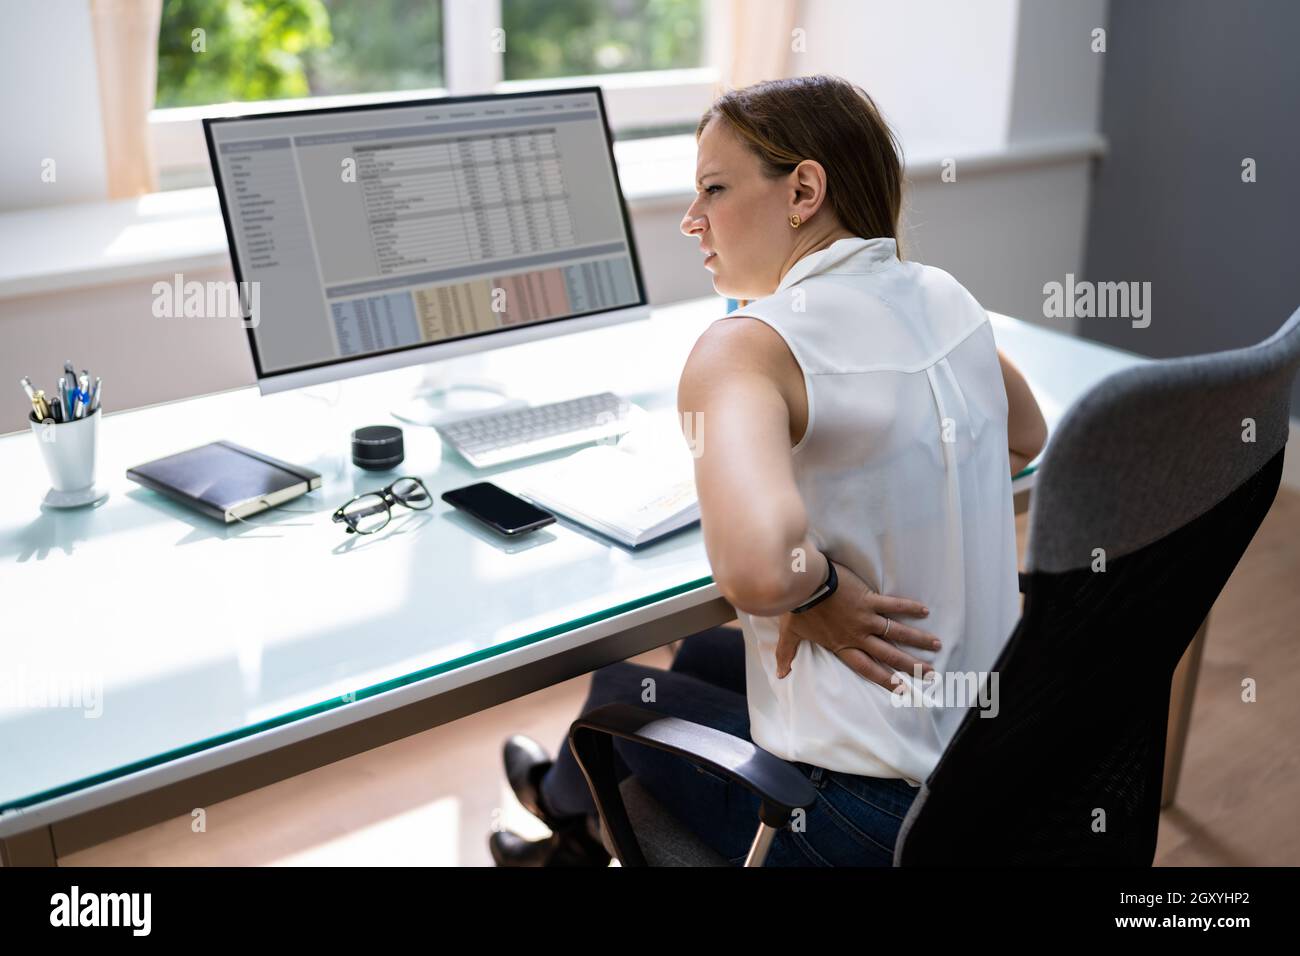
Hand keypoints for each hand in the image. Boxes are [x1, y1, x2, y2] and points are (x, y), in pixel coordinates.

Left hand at [775, 561, 940, 691]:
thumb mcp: (790, 634)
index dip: (885, 680)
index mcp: (841, 646)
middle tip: (930, 673)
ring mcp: (866, 618)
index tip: (902, 689)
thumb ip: (787, 654)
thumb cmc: (796, 608)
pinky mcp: (869, 599)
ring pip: (897, 632)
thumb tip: (781, 674)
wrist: (802, 584)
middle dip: (910, 665)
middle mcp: (858, 635)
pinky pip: (893, 604)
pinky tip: (924, 611)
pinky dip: (909, 607)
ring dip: (918, 639)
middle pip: (888, 654)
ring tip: (936, 645)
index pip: (866, 668)